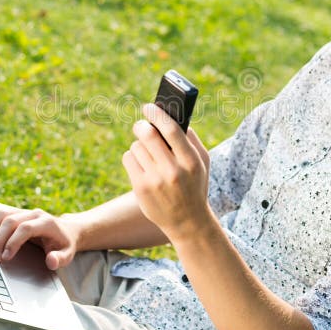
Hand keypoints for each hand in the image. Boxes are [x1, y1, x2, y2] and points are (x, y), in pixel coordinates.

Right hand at [0, 207, 79, 269]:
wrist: (65, 230)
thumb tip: (51, 261)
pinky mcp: (15, 212)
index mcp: (46, 222)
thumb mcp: (68, 254)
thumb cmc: (63, 243)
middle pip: (10, 221)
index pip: (25, 228)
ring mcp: (23, 211)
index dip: (13, 242)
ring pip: (1, 215)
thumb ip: (60, 259)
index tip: (6, 257)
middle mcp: (34, 213)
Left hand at [121, 103, 211, 241]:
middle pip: (148, 135)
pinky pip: (128, 158)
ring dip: (140, 145)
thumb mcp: (202, 163)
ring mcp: (155, 181)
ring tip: (148, 153)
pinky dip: (133, 157)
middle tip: (141, 125)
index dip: (157, 114)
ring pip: (136, 146)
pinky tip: (142, 164)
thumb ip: (191, 139)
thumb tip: (171, 117)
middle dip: (142, 126)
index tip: (149, 107)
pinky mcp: (140, 188)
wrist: (187, 222)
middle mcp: (173, 171)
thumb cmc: (195, 185)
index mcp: (190, 161)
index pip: (171, 130)